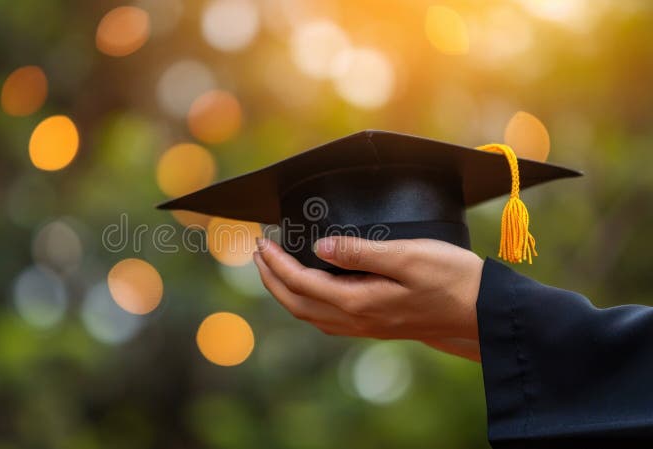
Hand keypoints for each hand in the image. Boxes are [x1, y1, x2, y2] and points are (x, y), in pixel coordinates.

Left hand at [252, 237, 483, 361]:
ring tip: (275, 268)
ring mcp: (367, 326)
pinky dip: (308, 301)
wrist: (483, 311)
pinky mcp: (378, 325)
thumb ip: (360, 252)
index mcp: (359, 302)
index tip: (263, 242)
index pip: (302, 283)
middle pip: (298, 303)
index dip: (277, 263)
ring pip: (311, 314)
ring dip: (287, 291)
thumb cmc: (452, 278)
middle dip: (272, 279)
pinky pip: (328, 318)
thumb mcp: (407, 256)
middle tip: (259, 253)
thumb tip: (320, 248)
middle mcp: (358, 320)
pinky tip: (313, 289)